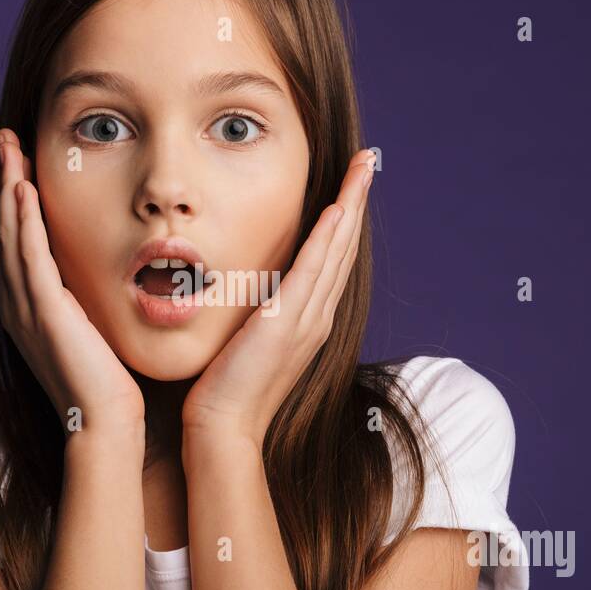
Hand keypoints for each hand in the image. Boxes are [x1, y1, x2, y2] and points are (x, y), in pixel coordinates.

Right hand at [0, 129, 144, 431]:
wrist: (106, 425)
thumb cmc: (110, 384)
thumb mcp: (95, 329)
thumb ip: (91, 299)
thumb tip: (113, 271)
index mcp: (30, 307)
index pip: (16, 240)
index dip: (14, 197)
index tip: (20, 159)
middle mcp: (19, 305)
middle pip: (4, 229)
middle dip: (4, 180)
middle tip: (5, 138)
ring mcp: (27, 309)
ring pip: (9, 236)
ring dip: (8, 188)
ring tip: (9, 147)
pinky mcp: (44, 315)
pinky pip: (29, 259)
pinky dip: (23, 223)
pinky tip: (24, 190)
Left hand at [181, 149, 375, 446]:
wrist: (223, 427)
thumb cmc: (226, 390)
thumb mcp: (246, 340)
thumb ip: (255, 313)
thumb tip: (248, 289)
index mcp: (308, 320)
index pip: (330, 259)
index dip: (343, 220)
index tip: (349, 185)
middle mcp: (316, 317)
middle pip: (343, 248)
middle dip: (355, 201)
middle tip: (367, 163)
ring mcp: (307, 320)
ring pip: (335, 252)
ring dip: (349, 207)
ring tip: (361, 171)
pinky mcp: (287, 323)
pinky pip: (312, 272)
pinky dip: (326, 240)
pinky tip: (336, 210)